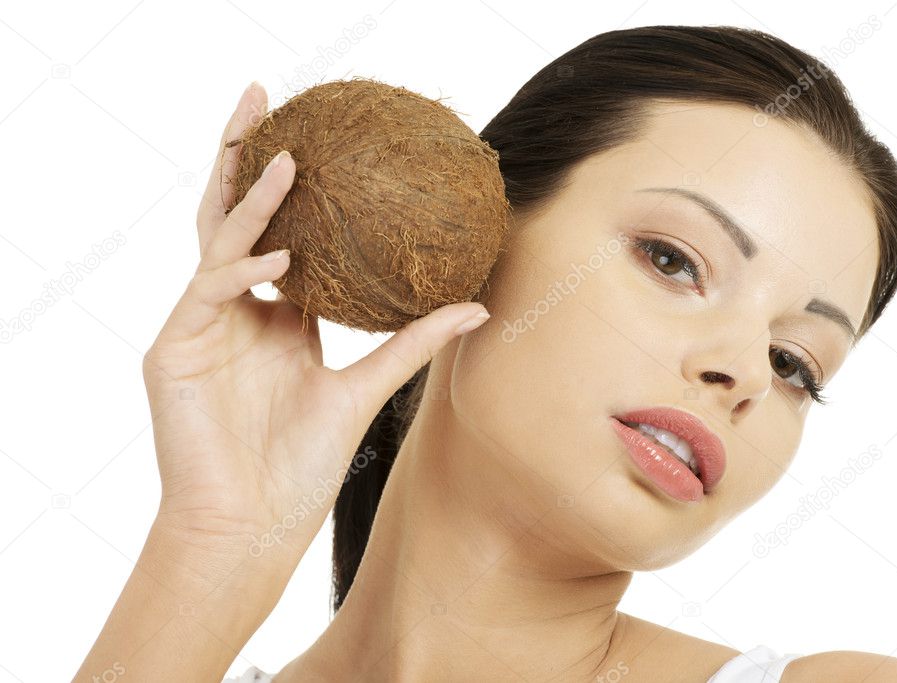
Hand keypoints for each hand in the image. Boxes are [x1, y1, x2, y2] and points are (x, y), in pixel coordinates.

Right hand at [141, 82, 489, 575]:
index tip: (317, 134)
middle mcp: (234, 308)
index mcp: (274, 315)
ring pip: (216, 239)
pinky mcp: (170, 348)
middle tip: (260, 94)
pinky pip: (207, 291)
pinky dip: (242, 269)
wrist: (251, 525)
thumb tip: (478, 305)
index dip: (291, 183)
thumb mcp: (366, 388)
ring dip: (244, 196)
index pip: (280, 231)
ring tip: (280, 154)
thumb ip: (413, 342)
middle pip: (234, 214)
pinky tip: (281, 253)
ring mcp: (198, 325)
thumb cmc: (302, 466)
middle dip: (240, 153)